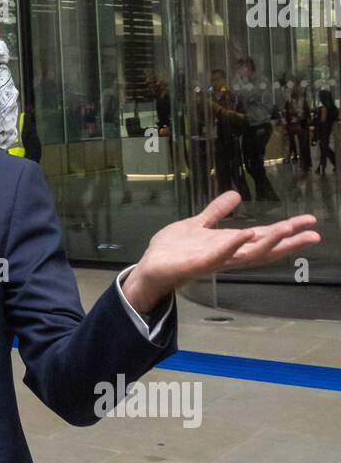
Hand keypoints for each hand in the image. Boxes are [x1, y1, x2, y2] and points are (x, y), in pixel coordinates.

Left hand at [122, 192, 320, 313]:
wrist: (149, 267)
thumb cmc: (174, 250)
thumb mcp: (198, 224)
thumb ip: (216, 212)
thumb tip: (236, 195)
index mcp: (229, 245)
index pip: (264, 237)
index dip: (287, 231)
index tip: (310, 223)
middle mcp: (227, 255)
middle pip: (264, 249)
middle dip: (288, 241)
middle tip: (312, 233)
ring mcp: (214, 261)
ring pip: (246, 254)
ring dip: (267, 242)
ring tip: (287, 229)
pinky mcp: (197, 264)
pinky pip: (218, 255)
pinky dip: (232, 245)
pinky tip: (245, 233)